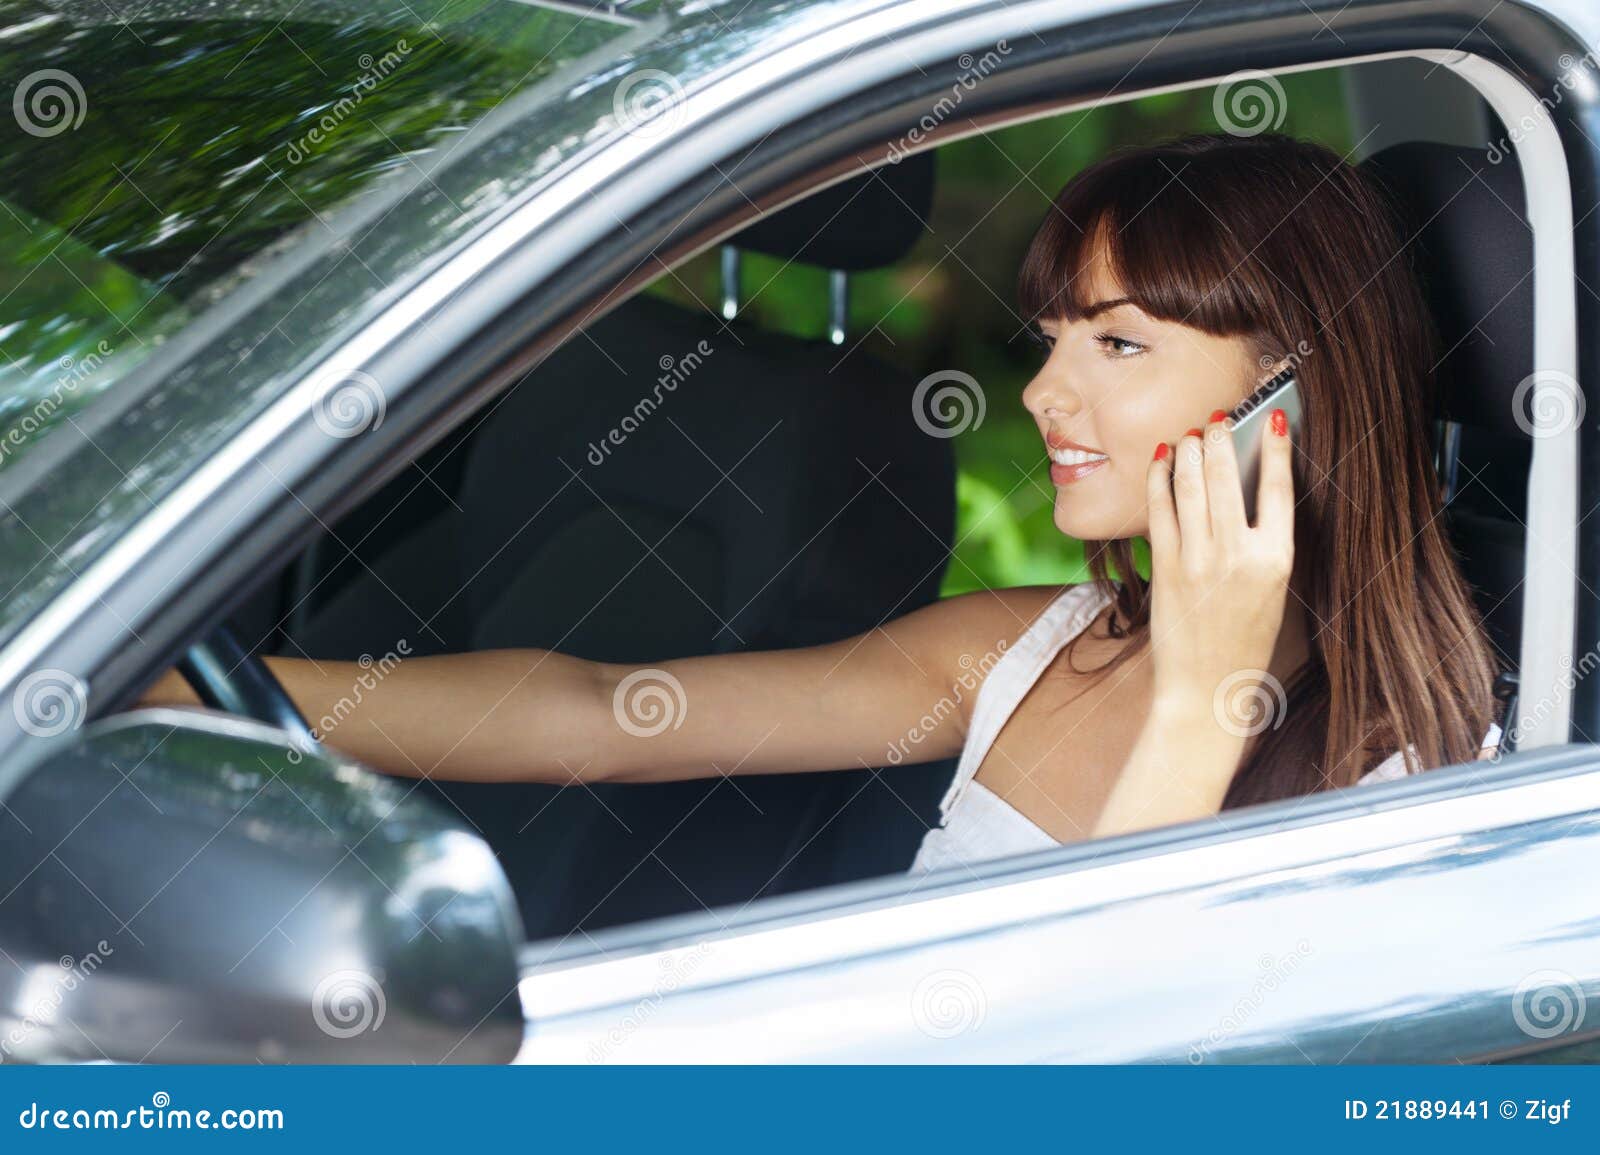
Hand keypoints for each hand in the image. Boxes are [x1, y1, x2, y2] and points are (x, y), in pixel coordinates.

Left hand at [1144, 407, 1295, 718]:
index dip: (1278, 446)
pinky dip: (1159, 477)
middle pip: (1229, 475)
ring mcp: (1200, 559)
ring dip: (1189, 450)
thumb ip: (1263, 543)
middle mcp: (1239, 555)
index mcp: (1278, 560)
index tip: (1275, 417)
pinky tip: (1161, 460)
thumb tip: (1245, 487)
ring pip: (1192, 483)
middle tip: (1217, 419)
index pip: (1281, 488)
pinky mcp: (1167, 567)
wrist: (1206, 688)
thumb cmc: (1243, 641)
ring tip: (1190, 434)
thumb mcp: (1272, 591)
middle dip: (1221, 437)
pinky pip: (1160, 508)